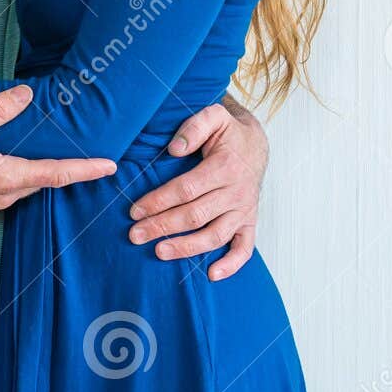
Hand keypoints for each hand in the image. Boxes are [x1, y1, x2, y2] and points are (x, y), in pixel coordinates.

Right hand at [0, 85, 116, 216]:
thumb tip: (26, 94)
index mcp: (8, 177)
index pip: (57, 173)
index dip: (86, 169)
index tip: (110, 166)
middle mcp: (6, 195)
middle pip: (46, 180)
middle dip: (69, 169)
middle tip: (92, 155)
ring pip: (28, 185)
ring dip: (45, 172)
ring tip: (60, 155)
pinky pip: (12, 188)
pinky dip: (24, 175)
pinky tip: (19, 162)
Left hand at [125, 99, 267, 280]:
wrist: (256, 144)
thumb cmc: (228, 132)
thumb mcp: (214, 116)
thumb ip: (194, 127)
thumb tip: (174, 148)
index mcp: (224, 167)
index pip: (186, 189)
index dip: (159, 201)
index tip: (135, 210)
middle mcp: (236, 192)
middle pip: (195, 215)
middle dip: (162, 226)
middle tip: (135, 235)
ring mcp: (244, 210)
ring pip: (215, 235)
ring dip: (187, 247)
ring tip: (159, 252)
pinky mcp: (249, 222)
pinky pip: (245, 248)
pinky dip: (231, 264)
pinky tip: (211, 274)